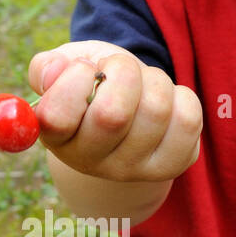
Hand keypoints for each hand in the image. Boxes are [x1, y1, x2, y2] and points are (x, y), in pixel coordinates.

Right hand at [28, 41, 202, 182]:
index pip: (57, 116)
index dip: (75, 78)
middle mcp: (91, 163)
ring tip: (143, 86)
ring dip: (154, 80)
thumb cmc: (93, 85)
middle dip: (122, 72)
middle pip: (113, 115)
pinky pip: (188, 117)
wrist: (131, 112)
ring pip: (156, 109)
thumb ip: (47, 66)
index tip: (85, 68)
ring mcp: (134, 169)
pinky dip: (181, 95)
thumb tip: (55, 70)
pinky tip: (166, 102)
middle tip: (120, 69)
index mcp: (57, 138)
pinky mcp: (172, 165)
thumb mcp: (65, 69)